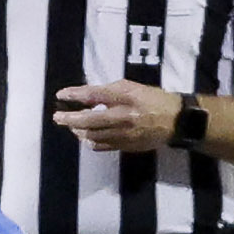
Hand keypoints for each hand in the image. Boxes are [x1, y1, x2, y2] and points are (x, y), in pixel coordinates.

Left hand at [52, 81, 179, 153]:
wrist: (176, 121)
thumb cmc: (154, 100)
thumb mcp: (134, 88)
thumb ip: (110, 91)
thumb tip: (86, 96)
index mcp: (128, 96)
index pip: (95, 94)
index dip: (75, 94)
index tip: (61, 94)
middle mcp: (124, 116)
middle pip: (88, 119)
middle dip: (69, 119)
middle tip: (58, 117)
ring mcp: (124, 133)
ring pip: (91, 135)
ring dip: (77, 131)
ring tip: (71, 125)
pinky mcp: (124, 146)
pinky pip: (100, 145)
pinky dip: (89, 141)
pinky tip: (85, 136)